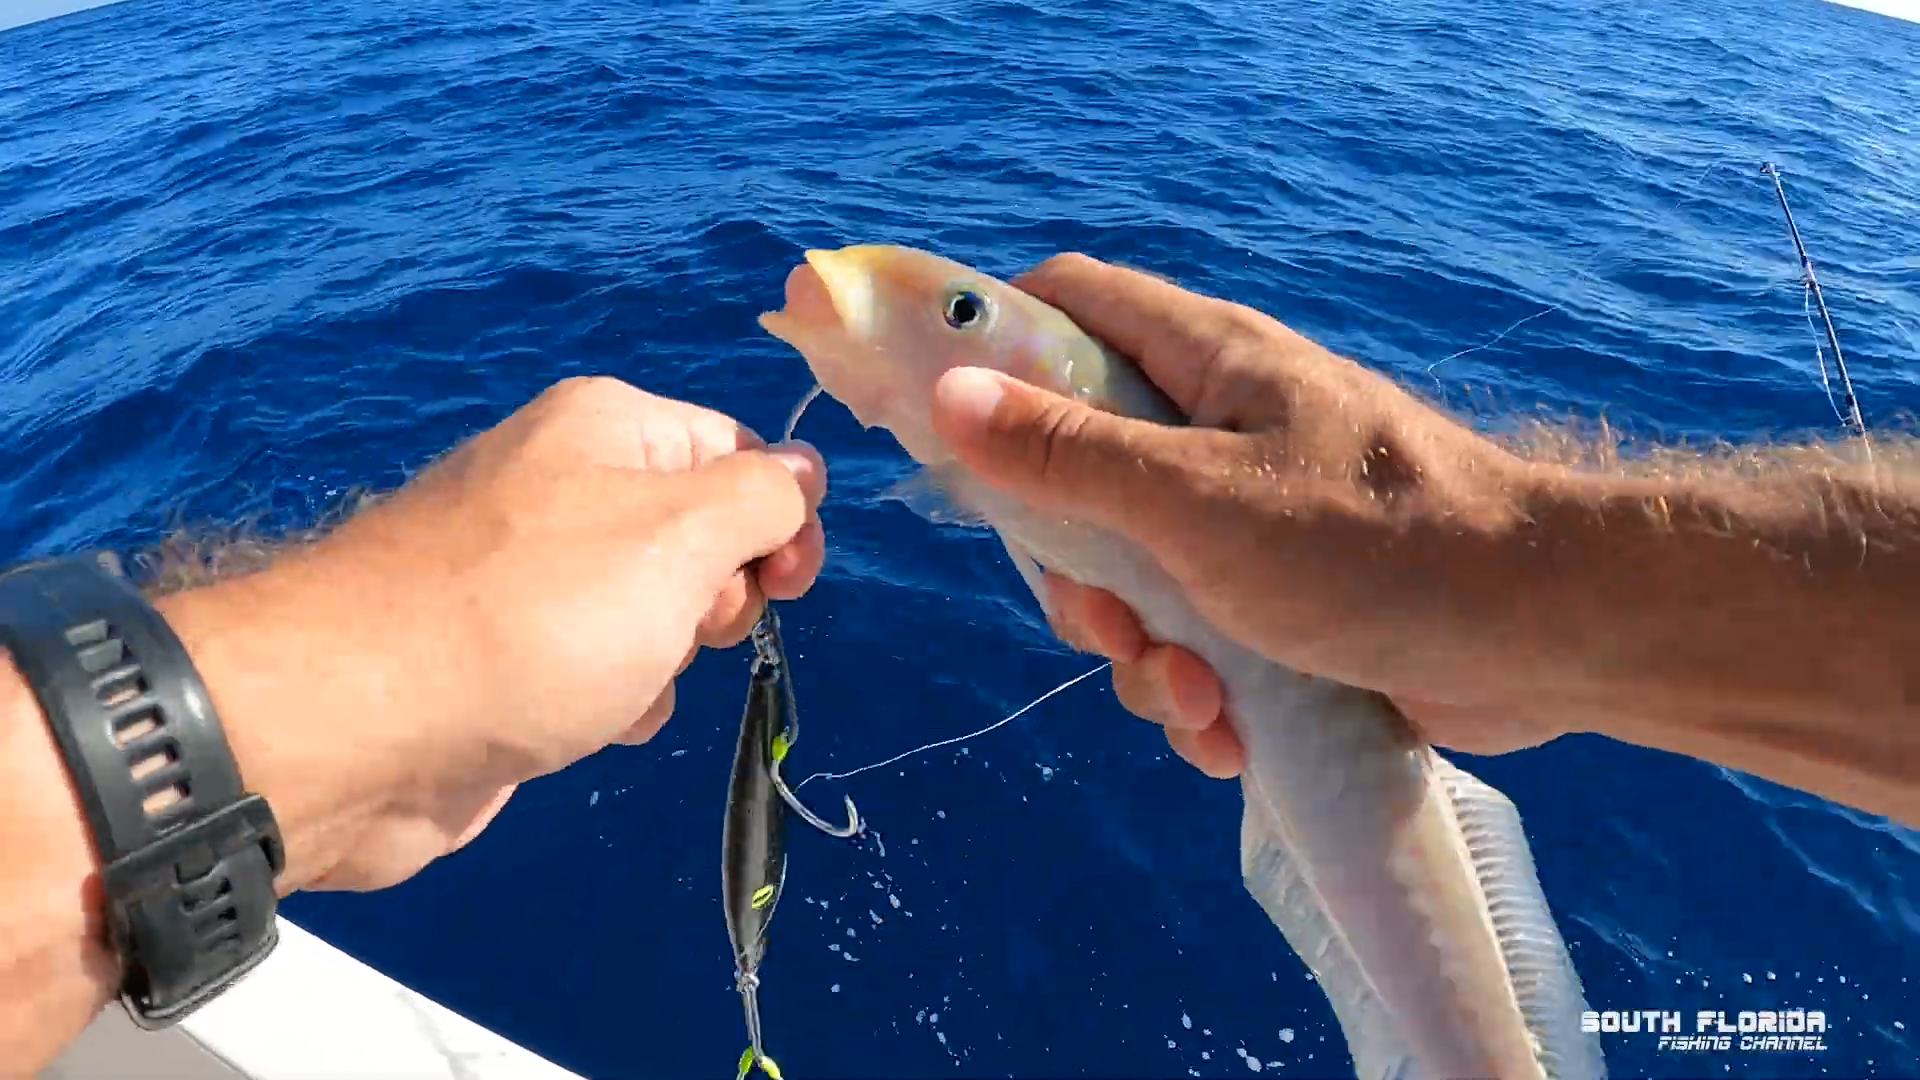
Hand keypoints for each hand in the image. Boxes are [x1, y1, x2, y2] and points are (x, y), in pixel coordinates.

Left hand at [162, 377, 826, 889]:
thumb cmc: (536, 619)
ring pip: (651, 610)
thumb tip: (802, 472)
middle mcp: (561, 483)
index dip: (778, 522)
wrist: (352, 727)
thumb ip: (760, 497)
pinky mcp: (496, 651)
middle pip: (698, 534)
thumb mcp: (678, 537)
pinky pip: (594, 664)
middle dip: (717, 596)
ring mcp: (522, 572)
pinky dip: (608, 697)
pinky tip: (585, 723)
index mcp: (606, 427)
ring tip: (621, 685)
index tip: (787, 589)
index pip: (739, 454)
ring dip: (665, 658)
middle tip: (687, 630)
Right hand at [926, 255, 1567, 776]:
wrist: (1547, 636)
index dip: (991, 349)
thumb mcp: (1195, 502)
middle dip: (1075, 570)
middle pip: (1079, 470)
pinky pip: (1198, 640)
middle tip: (1107, 624)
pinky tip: (1231, 736)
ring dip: (1144, 657)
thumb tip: (950, 393)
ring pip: (1135, 577)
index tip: (943, 429)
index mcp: (1203, 364)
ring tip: (1198, 700)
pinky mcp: (1287, 603)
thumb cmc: (1374, 544)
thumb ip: (1068, 454)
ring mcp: (1255, 518)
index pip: (1065, 305)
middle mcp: (1222, 428)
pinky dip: (1201, 694)